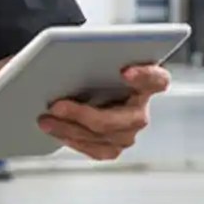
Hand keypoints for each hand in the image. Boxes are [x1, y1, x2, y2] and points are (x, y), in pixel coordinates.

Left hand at [36, 64, 170, 160]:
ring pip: (102, 136)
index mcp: (148, 82)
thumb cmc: (97, 67)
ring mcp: (129, 132)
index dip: (144, 75)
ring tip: (46, 119)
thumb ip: (93, 54)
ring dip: (70, 128)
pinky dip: (72, 139)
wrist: (92, 86)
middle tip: (57, 105)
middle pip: (120, 118)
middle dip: (84, 113)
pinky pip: (95, 149)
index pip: (157, 79)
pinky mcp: (114, 147)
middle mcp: (141, 110)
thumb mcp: (97, 56)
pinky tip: (55, 130)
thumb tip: (64, 58)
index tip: (124, 71)